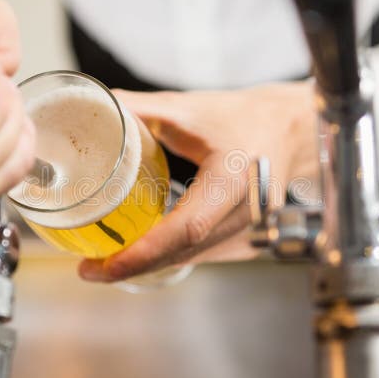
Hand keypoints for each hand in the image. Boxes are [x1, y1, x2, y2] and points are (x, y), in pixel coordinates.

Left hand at [79, 81, 318, 281]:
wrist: (288, 129)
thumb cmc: (244, 116)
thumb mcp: (189, 108)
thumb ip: (139, 109)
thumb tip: (95, 108)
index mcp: (233, 177)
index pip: (188, 227)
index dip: (146, 250)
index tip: (106, 263)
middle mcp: (244, 211)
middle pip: (186, 252)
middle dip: (136, 266)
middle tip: (90, 270)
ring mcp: (248, 229)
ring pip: (192, 258)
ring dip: (149, 266)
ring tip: (105, 265)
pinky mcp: (244, 236)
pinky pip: (201, 253)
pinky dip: (169, 257)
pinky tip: (141, 255)